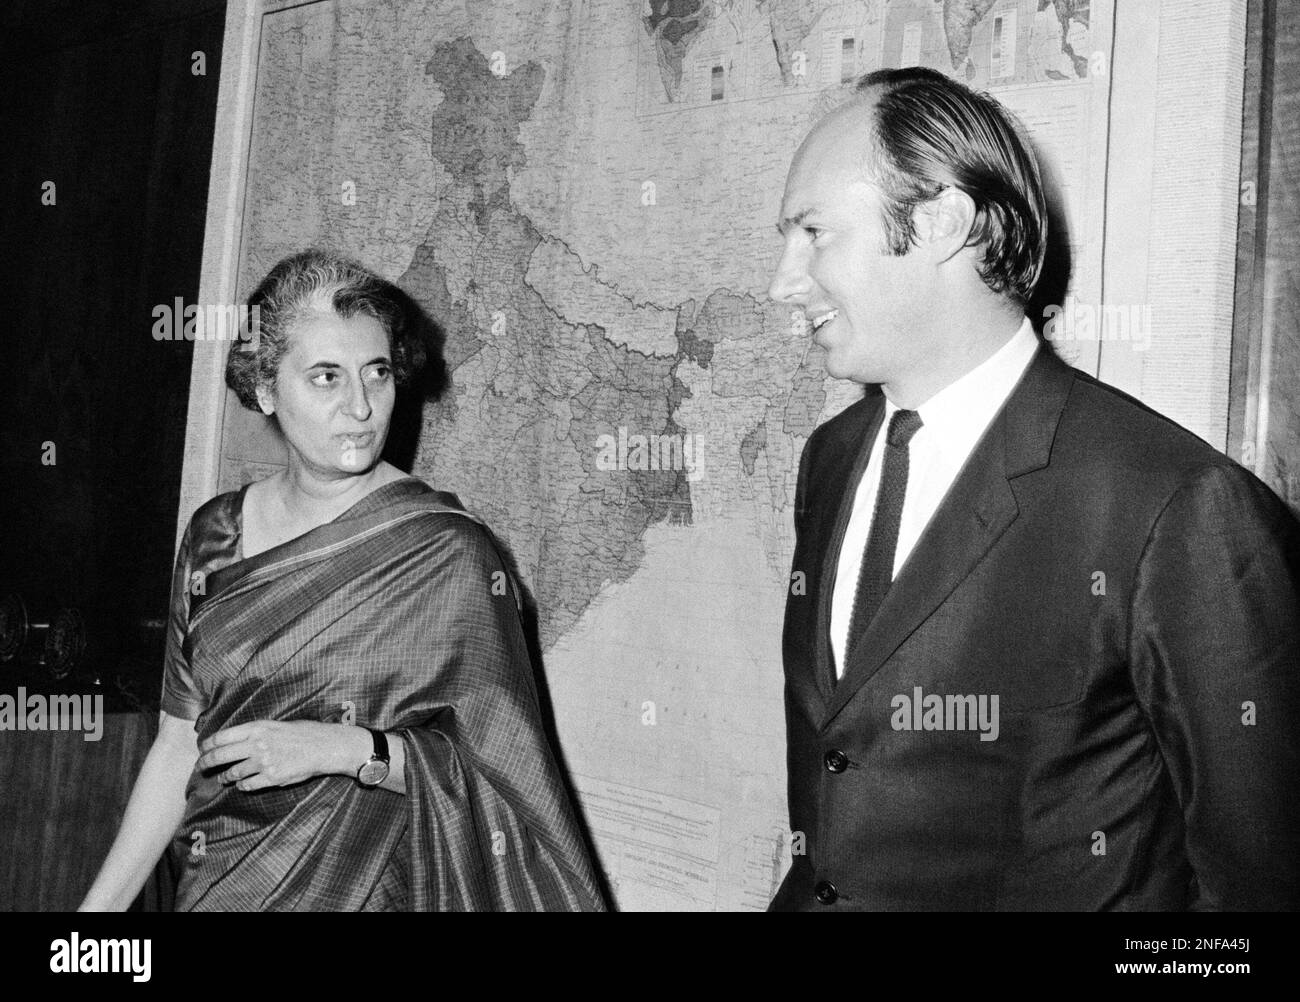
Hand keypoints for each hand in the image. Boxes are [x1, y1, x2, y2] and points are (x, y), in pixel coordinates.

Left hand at [196, 720, 369, 791]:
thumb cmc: (304, 732)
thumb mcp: (277, 725)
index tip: (202, 749)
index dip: (207, 745)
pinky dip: (243, 786)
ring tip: (223, 778)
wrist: (325, 746)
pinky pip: (248, 785)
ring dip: (225, 777)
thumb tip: (236, 741)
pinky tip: (243, 784)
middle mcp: (256, 745)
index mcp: (257, 728)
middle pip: (220, 756)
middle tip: (201, 768)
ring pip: (233, 773)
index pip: (221, 737)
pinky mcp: (271, 778)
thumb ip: (256, 733)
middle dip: (206, 763)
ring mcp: (263, 762)